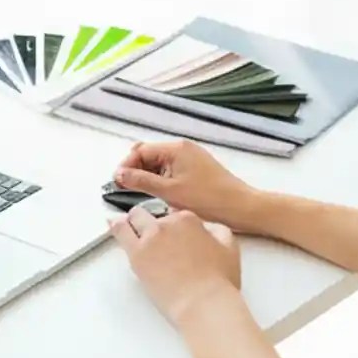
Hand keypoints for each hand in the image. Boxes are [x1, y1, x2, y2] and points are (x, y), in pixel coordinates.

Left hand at [110, 207, 241, 324]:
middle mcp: (167, 224)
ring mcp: (150, 238)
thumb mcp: (229, 246)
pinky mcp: (137, 254)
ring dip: (133, 220)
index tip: (174, 234)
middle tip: (154, 234)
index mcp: (189, 220)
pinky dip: (116, 226)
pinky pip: (120, 232)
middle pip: (153, 214)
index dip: (174, 225)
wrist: (203, 303)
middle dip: (152, 220)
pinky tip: (113, 224)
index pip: (175, 214)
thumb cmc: (217, 281)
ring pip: (134, 218)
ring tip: (129, 224)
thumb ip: (216, 230)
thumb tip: (206, 228)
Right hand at [114, 140, 259, 232]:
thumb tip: (120, 175)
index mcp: (176, 149)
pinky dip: (161, 181)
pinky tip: (159, 196)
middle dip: (136, 170)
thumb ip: (141, 182)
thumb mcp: (169, 192)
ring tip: (141, 195)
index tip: (117, 181)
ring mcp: (190, 159)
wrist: (240, 208)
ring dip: (148, 177)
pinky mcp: (195, 170)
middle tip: (125, 189)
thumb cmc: (209, 199)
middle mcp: (183, 149)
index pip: (141, 151)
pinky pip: (171, 172)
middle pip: (149, 155)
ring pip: (159, 165)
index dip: (127, 165)